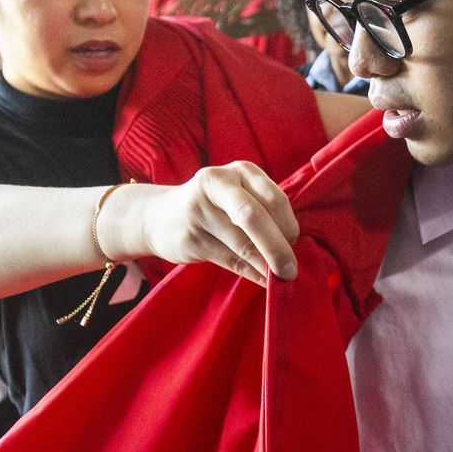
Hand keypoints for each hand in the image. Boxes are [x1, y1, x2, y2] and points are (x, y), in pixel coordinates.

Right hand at [132, 162, 299, 285]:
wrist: (158, 216)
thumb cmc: (214, 208)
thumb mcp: (239, 198)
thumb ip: (265, 215)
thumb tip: (292, 251)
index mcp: (241, 170)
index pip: (275, 199)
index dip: (288, 226)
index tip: (294, 245)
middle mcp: (218, 183)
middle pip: (254, 217)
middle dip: (277, 248)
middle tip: (290, 271)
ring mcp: (199, 209)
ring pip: (241, 243)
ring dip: (264, 265)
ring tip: (277, 278)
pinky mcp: (188, 237)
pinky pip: (228, 260)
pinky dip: (249, 273)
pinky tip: (260, 281)